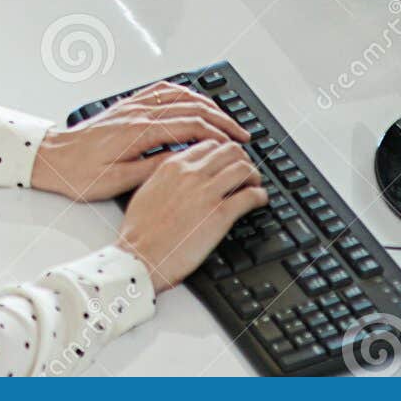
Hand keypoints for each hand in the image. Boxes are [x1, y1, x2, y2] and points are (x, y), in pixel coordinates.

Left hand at [30, 82, 250, 201]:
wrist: (53, 157)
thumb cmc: (80, 174)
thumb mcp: (118, 181)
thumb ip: (152, 169)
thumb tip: (184, 160)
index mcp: (139, 131)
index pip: (190, 127)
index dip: (218, 136)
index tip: (237, 146)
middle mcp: (138, 112)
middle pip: (190, 107)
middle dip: (221, 120)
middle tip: (241, 134)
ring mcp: (132, 105)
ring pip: (179, 95)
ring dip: (206, 105)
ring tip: (225, 120)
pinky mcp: (126, 105)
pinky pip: (161, 91)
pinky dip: (184, 93)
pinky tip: (193, 101)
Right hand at [116, 140, 266, 292]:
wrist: (141, 255)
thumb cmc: (139, 230)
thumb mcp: (147, 189)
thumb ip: (165, 176)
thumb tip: (178, 175)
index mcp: (173, 165)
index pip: (208, 144)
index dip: (223, 151)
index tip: (227, 160)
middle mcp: (191, 173)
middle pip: (230, 150)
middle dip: (242, 158)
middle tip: (246, 170)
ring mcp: (207, 192)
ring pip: (243, 168)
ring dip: (254, 175)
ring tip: (255, 185)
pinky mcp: (220, 215)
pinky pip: (250, 196)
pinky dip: (260, 195)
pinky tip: (260, 200)